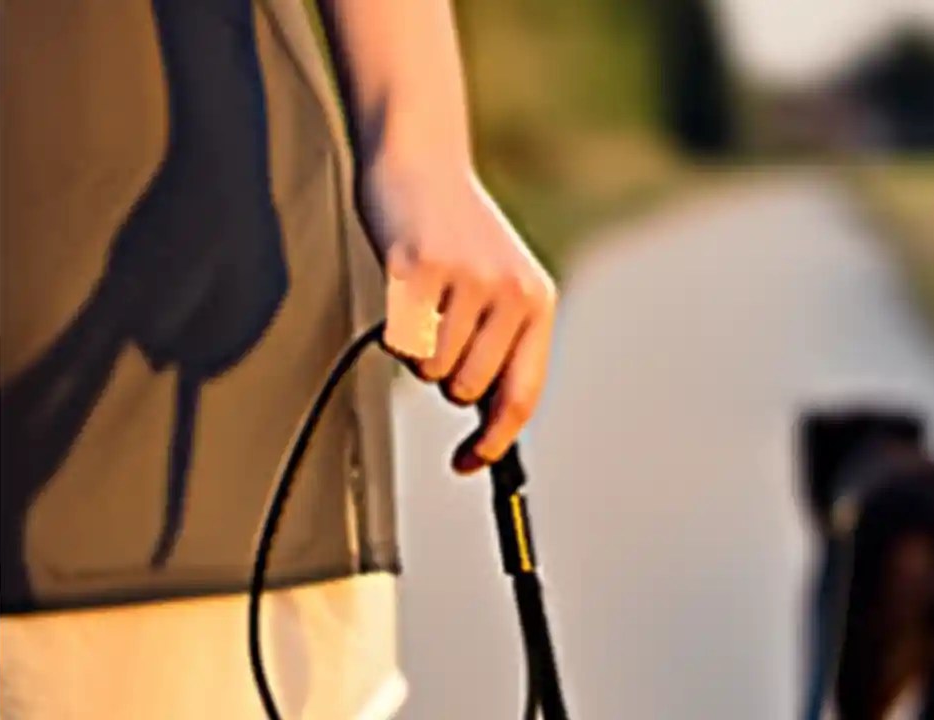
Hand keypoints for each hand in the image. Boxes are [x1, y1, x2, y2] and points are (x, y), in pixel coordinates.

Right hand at [361, 155, 556, 474]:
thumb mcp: (500, 286)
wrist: (422, 159)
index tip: (470, 463)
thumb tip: (489, 427)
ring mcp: (465, 281)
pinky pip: (401, 342)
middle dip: (445, 376)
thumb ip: (502, 347)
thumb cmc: (456, 235)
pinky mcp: (418, 270)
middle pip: (465, 392)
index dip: (494, 441)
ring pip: (430, 372)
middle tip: (440, 329)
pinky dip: (395, 330)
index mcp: (537, 302)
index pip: (521, 395)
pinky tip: (404, 289)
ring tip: (425, 302)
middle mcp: (509, 293)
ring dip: (418, 352)